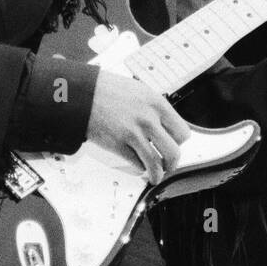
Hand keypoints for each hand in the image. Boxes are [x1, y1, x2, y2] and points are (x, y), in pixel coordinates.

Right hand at [87, 68, 191, 183]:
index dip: (179, 141)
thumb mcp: (140, 91)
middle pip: (174, 152)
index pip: (182, 132)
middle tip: (169, 164)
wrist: (84, 94)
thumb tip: (167, 125)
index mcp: (156, 104)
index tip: (175, 144)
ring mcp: (133, 134)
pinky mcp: (118, 145)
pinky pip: (137, 164)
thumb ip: (155, 109)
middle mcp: (148, 119)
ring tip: (155, 175)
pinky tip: (139, 165)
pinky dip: (140, 167)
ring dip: (158, 173)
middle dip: (173, 162)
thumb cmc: (108, 90)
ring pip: (156, 164)